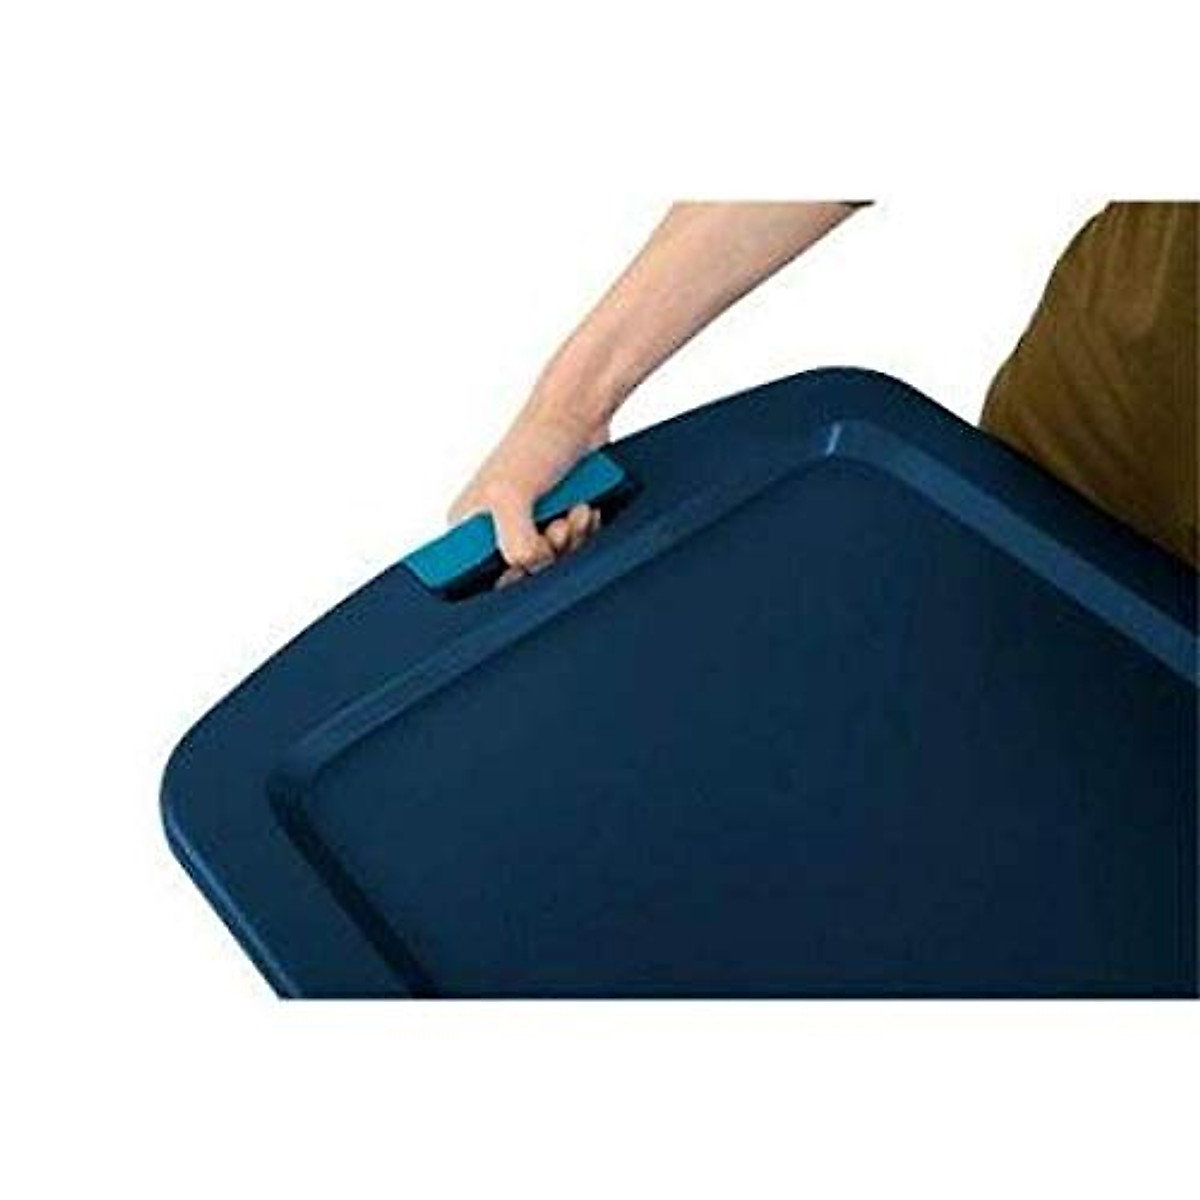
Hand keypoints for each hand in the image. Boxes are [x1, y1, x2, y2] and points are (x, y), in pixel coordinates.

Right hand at [449, 400, 608, 586]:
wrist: (579, 415)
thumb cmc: (536, 441)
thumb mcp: (511, 495)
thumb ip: (514, 541)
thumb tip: (530, 567)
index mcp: (467, 526)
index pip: (478, 578)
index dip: (507, 578)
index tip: (526, 563)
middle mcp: (494, 529)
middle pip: (524, 574)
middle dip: (549, 555)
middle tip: (557, 529)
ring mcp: (528, 525)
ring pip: (553, 562)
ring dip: (572, 540)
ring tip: (574, 511)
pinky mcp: (556, 520)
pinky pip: (573, 548)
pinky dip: (584, 533)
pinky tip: (584, 510)